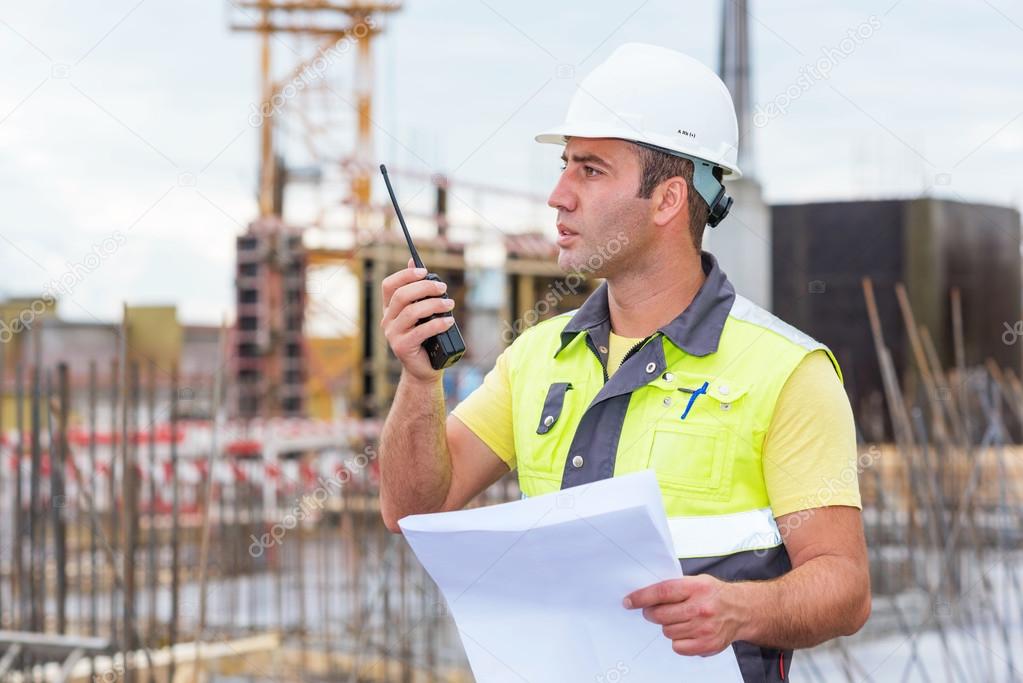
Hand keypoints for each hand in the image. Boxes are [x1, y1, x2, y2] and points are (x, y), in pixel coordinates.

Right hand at [380, 258, 456, 382]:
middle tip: (443, 288)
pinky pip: (420, 331)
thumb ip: (418, 291)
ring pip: (411, 312)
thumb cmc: (426, 338)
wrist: (424, 369)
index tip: (424, 271)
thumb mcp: (422, 313)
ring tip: (450, 305)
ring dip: (434, 304)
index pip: (389, 285)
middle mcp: (387, 320)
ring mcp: (392, 334)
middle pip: (402, 296)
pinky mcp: (402, 347)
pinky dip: (437, 324)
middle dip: (424, 288)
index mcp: (390, 309)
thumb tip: (413, 262)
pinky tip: (449, 321)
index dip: (405, 275)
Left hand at [623, 574, 745, 656]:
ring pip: (667, 631)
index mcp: (697, 587)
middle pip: (661, 615)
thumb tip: (646, 596)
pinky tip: (687, 631)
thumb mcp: (697, 581)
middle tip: (653, 612)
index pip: (662, 592)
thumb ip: (675, 588)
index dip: (642, 597)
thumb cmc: (714, 594)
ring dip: (667, 626)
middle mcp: (701, 607)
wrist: (741, 610)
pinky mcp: (707, 644)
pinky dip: (678, 640)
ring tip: (680, 619)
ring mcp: (705, 628)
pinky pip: (678, 646)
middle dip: (651, 613)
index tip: (629, 601)